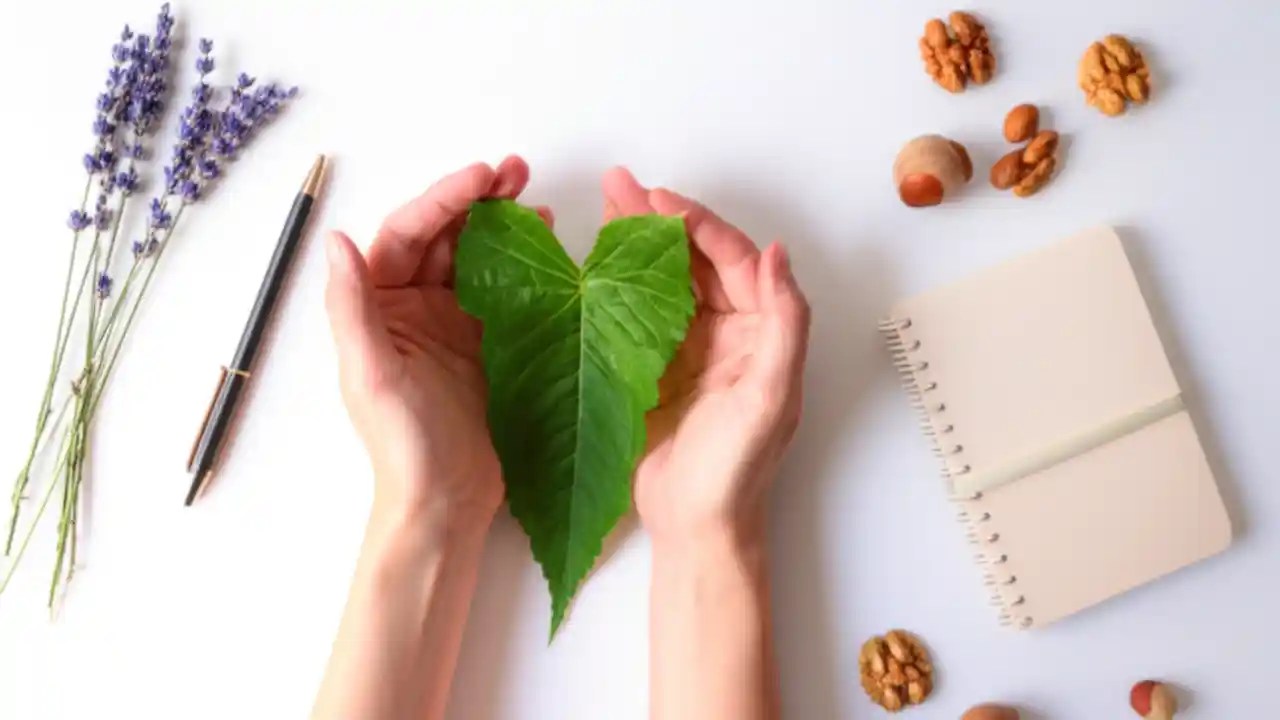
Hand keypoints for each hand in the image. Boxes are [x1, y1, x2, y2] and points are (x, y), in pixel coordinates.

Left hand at [324, 156, 538, 533]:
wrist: (446, 502)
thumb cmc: (402, 443)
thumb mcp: (370, 374)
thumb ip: (352, 307)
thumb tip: (335, 240)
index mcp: (377, 305)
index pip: (406, 234)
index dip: (442, 199)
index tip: (482, 175)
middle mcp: (411, 305)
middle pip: (443, 235)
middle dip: (476, 198)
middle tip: (517, 172)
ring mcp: (452, 322)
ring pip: (475, 255)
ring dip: (501, 222)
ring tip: (536, 197)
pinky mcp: (488, 342)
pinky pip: (504, 289)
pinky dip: (523, 262)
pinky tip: (547, 242)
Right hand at [601, 169, 811, 544]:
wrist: (696, 527)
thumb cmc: (737, 469)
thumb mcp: (771, 396)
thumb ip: (784, 322)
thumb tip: (777, 252)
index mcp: (763, 331)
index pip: (733, 260)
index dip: (698, 224)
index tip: (659, 201)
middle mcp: (730, 331)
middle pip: (696, 259)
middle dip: (661, 220)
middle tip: (621, 184)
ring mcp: (690, 347)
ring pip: (665, 279)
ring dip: (638, 241)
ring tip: (604, 203)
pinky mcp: (654, 367)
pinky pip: (639, 311)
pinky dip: (619, 282)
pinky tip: (594, 259)